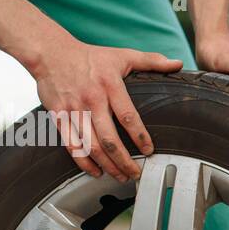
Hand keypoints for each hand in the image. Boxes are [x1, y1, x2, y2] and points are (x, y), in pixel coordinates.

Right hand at [31, 41, 182, 181]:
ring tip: (120, 176)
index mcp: (110, 85)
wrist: (51, 53)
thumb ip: (151, 61)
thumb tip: (177, 64)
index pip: (128, 116)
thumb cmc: (89, 57)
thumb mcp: (123, 55)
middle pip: (109, 138)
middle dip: (124, 161)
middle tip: (136, 174)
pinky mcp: (59, 117)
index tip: (149, 151)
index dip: (140, 136)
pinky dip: (83, 162)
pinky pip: (71, 145)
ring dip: (107, 165)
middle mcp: (92, 100)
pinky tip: (95, 171)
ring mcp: (74, 110)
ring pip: (91, 146)